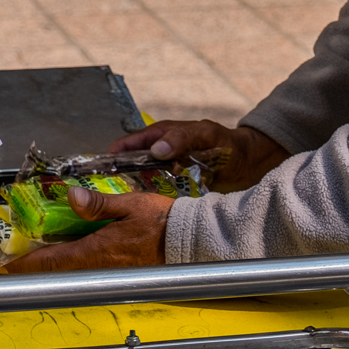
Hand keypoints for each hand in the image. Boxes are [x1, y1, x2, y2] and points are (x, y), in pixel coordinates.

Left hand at [0, 187, 172, 273]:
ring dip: (49, 262)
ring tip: (33, 250)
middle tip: (13, 255)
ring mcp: (107, 270)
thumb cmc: (161, 222)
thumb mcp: (129, 204)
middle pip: (56, 269)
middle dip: (33, 263)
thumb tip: (71, 196)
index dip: (26, 263)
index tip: (5, 264)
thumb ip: (98, 203)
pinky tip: (65, 247)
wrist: (188, 242)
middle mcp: (98, 265)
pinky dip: (67, 259)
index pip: (52, 261)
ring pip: (69, 269)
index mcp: (97, 250)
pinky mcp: (116, 269)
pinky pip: (84, 267)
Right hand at [110, 119, 288, 192]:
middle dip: (119, 179)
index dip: (113, 155)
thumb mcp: (204, 135)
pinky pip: (157, 195)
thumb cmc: (226, 143)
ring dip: (135, 193)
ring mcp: (166, 172)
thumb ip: (181, 138)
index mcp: (161, 135)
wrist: (248, 163)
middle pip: (131, 166)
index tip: (99, 169)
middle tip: (107, 196)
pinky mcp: (176, 189)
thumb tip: (155, 148)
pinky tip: (147, 213)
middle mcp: (159, 153)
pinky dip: (151, 202)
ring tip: (123, 208)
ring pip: (142, 183)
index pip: (129, 143)